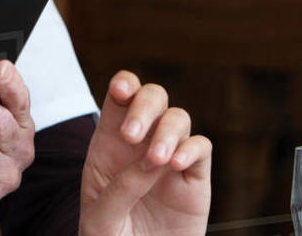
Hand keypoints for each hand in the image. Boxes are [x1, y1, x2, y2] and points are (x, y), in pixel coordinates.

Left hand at [80, 71, 211, 235]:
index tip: (120, 92)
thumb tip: (148, 163)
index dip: (124, 84)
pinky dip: (192, 149)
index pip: (120, 96)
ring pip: (178, 117)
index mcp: (110, 144)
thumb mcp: (100, 219)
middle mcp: (141, 144)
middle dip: (144, 105)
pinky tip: (176, 165)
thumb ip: (119, 190)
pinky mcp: (195, 179)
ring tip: (156, 161)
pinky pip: (201, 147)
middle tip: (131, 137)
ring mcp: (169, 158)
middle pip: (153, 97)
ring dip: (167, 131)